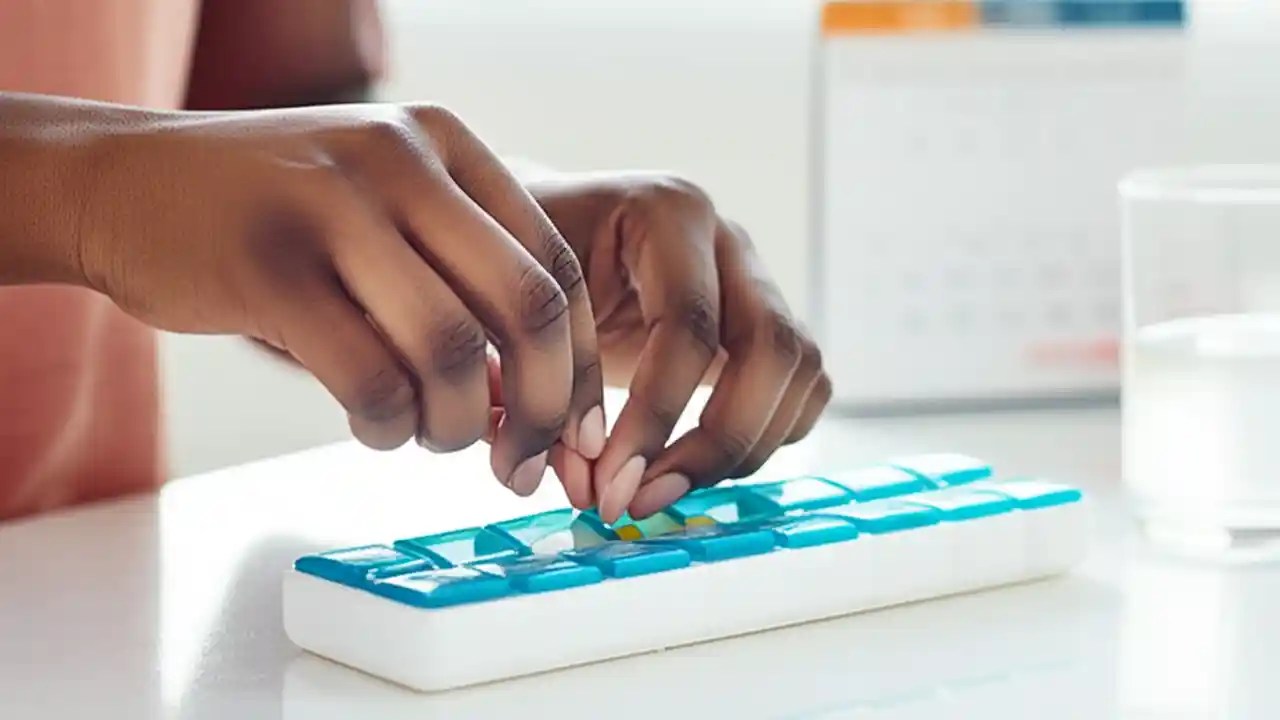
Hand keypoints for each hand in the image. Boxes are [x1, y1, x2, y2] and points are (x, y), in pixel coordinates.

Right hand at [47, 98, 604, 493]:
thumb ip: (457, 286)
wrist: (120, 182)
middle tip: (521, 460)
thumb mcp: (378, 214)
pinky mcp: (268, 268)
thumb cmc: (271, 217)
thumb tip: (534, 403)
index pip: (558, 263)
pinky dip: (389, 426)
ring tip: (431, 435)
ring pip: (453, 351)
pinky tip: (377, 426)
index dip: (580, 361)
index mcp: (444, 144)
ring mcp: (332, 205)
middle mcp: (400, 159)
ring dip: (456, 424)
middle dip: (542, 405)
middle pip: (528, 306)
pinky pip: (370, 379)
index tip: (572, 427)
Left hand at [527, 173, 831, 520]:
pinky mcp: (765, 327)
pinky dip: (763, 440)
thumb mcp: (508, 308)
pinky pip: (803, 390)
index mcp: (666, 211)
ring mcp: (756, 282)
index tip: (608, 484)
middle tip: (640, 500)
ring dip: (741, 452)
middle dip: (713, 444)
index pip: (689, 326)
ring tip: (659, 492)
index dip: (654, 418)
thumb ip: (537, 388)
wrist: (530, 245)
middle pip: (773, 350)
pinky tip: (688, 467)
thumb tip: (583, 482)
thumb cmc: (515, 267)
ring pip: (801, 374)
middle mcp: (727, 241)